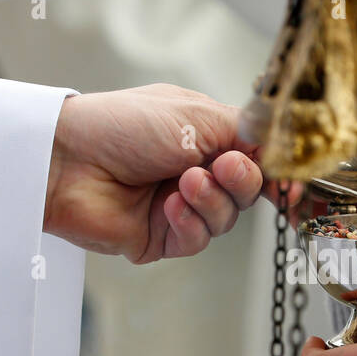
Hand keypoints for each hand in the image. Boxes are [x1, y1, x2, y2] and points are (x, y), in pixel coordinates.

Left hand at [44, 84, 262, 261]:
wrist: (66, 159)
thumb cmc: (120, 125)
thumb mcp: (196, 114)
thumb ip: (246, 130)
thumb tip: (283, 147)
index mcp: (204, 137)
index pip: (256, 158)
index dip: (276, 172)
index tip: (290, 181)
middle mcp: (195, 171)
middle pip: (247, 192)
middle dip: (241, 181)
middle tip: (221, 167)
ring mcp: (178, 207)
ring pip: (225, 219)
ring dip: (211, 201)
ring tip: (184, 183)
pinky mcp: (160, 238)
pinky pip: (196, 240)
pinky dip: (189, 223)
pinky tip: (169, 205)